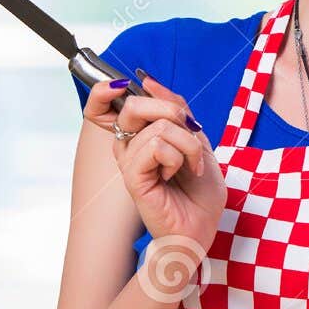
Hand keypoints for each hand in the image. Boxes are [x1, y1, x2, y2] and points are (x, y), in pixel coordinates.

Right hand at [82, 71, 225, 249]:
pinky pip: (155, 147)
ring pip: (158, 127)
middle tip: (191, 132)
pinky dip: (178, 157)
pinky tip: (177, 174)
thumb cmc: (200, 191)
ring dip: (188, 144)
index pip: (106, 101)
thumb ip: (176, 109)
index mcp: (138, 135)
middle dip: (171, 110)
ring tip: (191, 165)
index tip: (134, 81)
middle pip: (134, 104)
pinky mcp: (133, 178)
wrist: (202, 228)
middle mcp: (127, 146)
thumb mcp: (196, 138)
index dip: (106, 88)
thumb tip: (149, 81)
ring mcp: (128, 162)